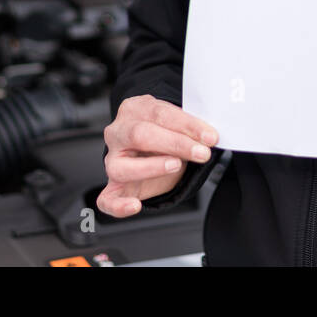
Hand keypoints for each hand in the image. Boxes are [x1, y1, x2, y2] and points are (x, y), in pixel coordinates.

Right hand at [98, 95, 218, 217]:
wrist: (148, 145)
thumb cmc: (163, 131)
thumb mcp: (175, 122)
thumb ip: (188, 128)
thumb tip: (209, 137)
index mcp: (134, 110)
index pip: (160, 113)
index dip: (187, 125)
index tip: (210, 137)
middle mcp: (118, 133)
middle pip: (139, 135)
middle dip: (175, 144)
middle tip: (201, 152)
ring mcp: (112, 160)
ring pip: (122, 167)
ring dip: (152, 167)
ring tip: (175, 165)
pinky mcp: (113, 186)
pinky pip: (107, 200)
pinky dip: (119, 206)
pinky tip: (135, 206)